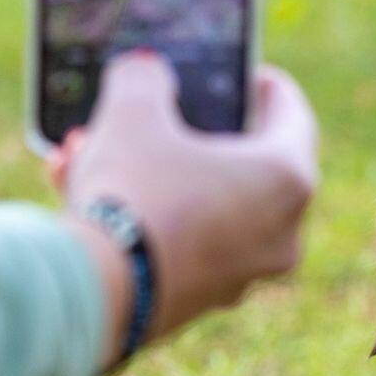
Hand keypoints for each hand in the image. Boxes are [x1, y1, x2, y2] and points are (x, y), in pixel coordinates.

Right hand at [55, 53, 318, 365]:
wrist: (95, 292)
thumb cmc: (133, 189)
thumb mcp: (133, 110)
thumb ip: (146, 76)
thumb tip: (145, 72)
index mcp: (287, 179)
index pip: (291, 114)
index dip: (263, 85)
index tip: (240, 73)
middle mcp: (279, 233)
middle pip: (236, 163)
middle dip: (183, 133)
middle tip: (153, 110)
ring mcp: (240, 274)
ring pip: (196, 204)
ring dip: (148, 173)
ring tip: (91, 149)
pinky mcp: (199, 302)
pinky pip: (174, 241)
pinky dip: (140, 215)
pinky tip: (84, 193)